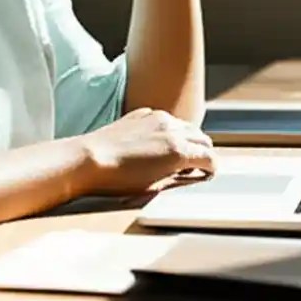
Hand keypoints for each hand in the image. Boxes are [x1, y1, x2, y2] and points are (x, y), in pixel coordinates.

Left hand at [76, 108, 216, 195]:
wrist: (88, 160)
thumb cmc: (118, 179)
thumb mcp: (155, 186)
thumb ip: (179, 178)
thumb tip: (192, 174)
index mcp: (179, 150)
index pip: (210, 157)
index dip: (212, 168)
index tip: (209, 173)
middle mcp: (172, 129)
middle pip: (203, 138)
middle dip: (204, 151)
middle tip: (198, 165)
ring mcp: (157, 118)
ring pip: (186, 125)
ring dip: (188, 139)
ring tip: (177, 154)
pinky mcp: (142, 114)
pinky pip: (165, 119)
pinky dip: (169, 130)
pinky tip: (157, 142)